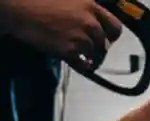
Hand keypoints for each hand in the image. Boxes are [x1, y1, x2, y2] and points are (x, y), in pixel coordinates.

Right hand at [0, 0, 122, 66]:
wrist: (18, 9)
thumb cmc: (38, 1)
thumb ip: (84, 9)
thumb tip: (93, 20)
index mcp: (90, 6)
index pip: (115, 26)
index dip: (111, 35)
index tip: (107, 39)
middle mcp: (89, 22)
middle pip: (105, 43)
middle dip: (101, 50)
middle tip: (94, 53)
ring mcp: (80, 37)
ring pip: (94, 55)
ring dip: (90, 58)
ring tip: (82, 59)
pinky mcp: (69, 50)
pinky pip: (82, 64)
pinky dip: (81, 67)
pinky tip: (77, 65)